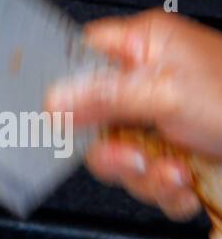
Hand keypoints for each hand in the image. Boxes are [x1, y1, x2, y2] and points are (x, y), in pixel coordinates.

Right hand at [45, 10, 221, 219]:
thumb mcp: (167, 93)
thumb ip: (104, 96)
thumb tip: (53, 99)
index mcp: (146, 47)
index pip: (80, 57)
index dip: (63, 86)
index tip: (58, 116)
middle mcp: (150, 83)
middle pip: (92, 123)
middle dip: (115, 152)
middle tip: (134, 156)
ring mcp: (162, 123)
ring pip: (119, 160)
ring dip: (145, 176)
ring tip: (174, 171)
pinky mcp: (175, 156)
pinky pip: (146, 182)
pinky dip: (165, 191)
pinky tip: (185, 182)